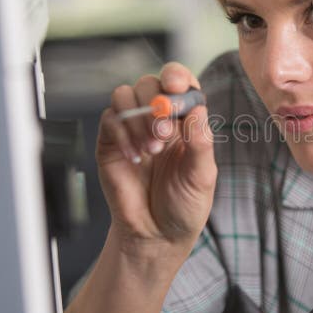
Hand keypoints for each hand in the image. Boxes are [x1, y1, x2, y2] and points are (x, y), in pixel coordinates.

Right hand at [96, 62, 216, 249]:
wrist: (156, 236)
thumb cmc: (184, 205)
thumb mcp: (202, 176)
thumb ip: (200, 142)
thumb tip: (197, 108)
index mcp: (186, 122)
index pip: (180, 84)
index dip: (176, 77)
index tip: (175, 85)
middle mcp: (159, 120)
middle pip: (150, 84)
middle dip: (157, 103)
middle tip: (164, 133)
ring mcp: (133, 129)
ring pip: (126, 95)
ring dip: (138, 118)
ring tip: (151, 149)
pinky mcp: (111, 142)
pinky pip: (109, 119)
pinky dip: (122, 133)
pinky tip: (135, 157)